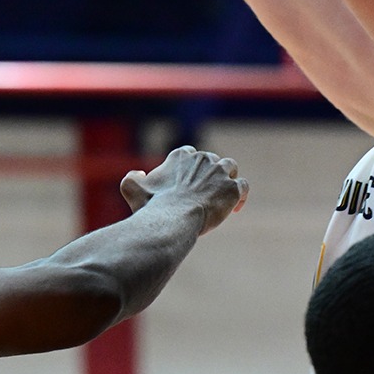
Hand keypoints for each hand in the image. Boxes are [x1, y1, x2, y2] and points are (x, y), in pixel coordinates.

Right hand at [120, 145, 248, 230]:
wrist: (173, 220)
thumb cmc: (153, 207)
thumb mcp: (133, 190)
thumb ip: (131, 179)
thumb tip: (138, 173)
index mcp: (181, 156)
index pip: (189, 154)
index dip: (191, 167)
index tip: (189, 181)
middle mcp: (203, 159)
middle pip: (212, 160)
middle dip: (210, 173)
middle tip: (207, 191)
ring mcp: (220, 172)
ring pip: (230, 167)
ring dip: (228, 177)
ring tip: (223, 194)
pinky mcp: (232, 188)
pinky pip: (242, 185)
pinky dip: (240, 195)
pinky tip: (235, 208)